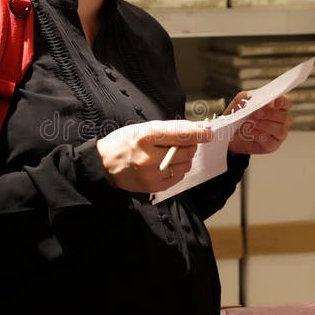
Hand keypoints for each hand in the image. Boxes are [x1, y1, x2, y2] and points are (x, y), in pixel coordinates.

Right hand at [96, 119, 212, 192]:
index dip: (198, 133)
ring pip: (184, 165)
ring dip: (185, 158)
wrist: (104, 165)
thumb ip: (169, 129)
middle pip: (186, 151)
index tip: (209, 132)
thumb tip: (195, 128)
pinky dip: (179, 170)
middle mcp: (149, 157)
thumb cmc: (124, 142)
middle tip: (185, 142)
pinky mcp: (153, 187)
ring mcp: (152, 174)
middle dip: (191, 145)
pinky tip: (169, 165)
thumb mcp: (143, 128)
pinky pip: (178, 177)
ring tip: (173, 154)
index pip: (180, 134)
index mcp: (146, 137)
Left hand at [225, 93, 292, 155]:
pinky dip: (261, 137)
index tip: (275, 102)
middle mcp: (280, 121)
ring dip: (266, 126)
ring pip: (280, 130)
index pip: (286, 103)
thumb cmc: (240, 118)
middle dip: (270, 114)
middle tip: (256, 114)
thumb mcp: (238, 104)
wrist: (231, 136)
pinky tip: (252, 133)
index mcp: (276, 107)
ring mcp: (278, 134)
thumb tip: (247, 97)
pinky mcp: (272, 146)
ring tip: (252, 124)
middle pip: (284, 117)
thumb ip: (243, 98)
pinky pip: (271, 142)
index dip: (283, 102)